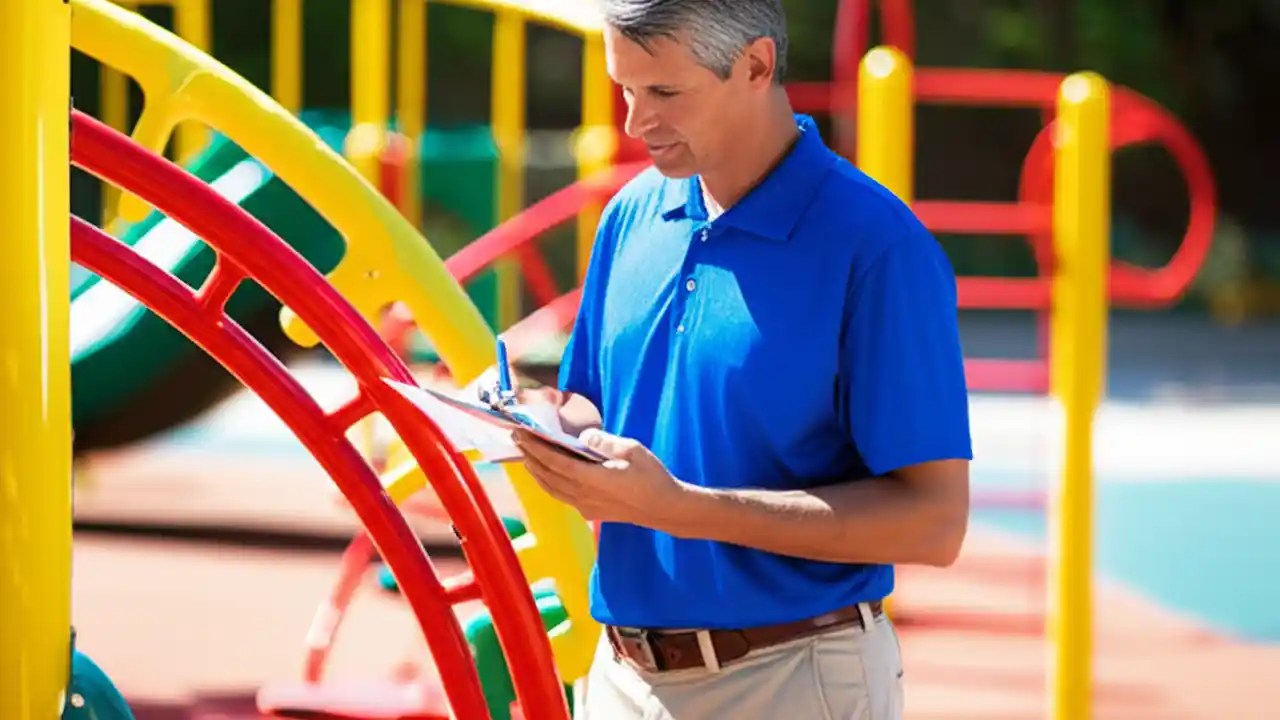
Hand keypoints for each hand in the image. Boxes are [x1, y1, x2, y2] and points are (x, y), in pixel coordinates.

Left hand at [512, 427, 692, 530]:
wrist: (664, 509)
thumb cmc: (652, 478)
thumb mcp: (634, 451)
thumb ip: (606, 442)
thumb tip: (583, 436)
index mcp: (593, 479)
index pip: (556, 462)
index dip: (536, 448)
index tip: (522, 434)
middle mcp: (584, 495)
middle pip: (548, 475)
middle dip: (530, 456)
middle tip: (517, 438)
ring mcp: (585, 506)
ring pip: (551, 488)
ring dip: (536, 471)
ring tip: (525, 455)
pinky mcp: (590, 511)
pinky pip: (561, 496)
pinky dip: (548, 484)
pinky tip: (545, 475)